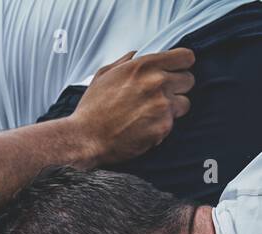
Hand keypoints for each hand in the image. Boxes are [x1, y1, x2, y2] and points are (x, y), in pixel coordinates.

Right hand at [73, 48, 193, 165]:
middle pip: (188, 80)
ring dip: (171, 109)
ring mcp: (162, 105)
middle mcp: (157, 82)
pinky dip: (160, 127)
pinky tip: (143, 128)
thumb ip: (125, 62)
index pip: (185, 57)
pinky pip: (172, 124)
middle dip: (176, 88)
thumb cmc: (91, 109)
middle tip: (158, 98)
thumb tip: (136, 54)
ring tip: (149, 115)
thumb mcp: (103, 76)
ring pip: (183, 103)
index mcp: (144, 66)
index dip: (181, 65)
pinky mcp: (163, 126)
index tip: (175, 72)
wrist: (84, 139)